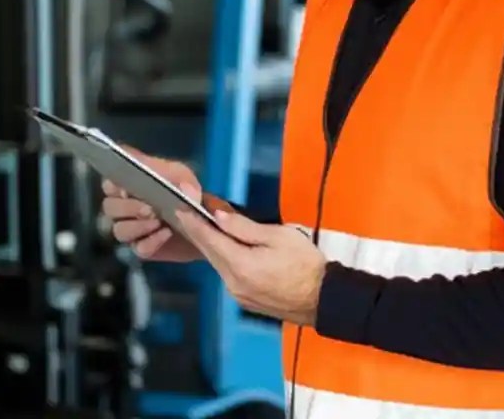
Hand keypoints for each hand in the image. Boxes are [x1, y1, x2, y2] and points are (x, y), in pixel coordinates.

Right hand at [100, 147, 202, 262]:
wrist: (202, 220)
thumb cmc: (184, 191)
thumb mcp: (185, 177)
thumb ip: (182, 178)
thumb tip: (182, 187)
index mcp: (126, 185)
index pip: (108, 184)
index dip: (114, 186)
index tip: (127, 188)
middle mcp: (123, 208)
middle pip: (110, 208)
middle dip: (128, 208)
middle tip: (149, 208)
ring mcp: (131, 230)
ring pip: (120, 230)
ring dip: (138, 226)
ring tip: (158, 221)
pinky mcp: (143, 248)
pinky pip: (139, 248)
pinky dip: (152, 241)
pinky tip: (166, 233)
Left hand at [177, 209, 326, 325]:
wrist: (324, 300)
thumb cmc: (306, 264)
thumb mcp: (278, 236)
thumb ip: (243, 227)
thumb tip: (217, 215)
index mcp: (240, 265)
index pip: (208, 238)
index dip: (192, 219)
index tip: (179, 204)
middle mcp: (232, 282)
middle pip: (208, 251)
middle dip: (196, 229)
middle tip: (185, 209)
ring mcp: (237, 294)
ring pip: (216, 263)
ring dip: (209, 243)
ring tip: (202, 223)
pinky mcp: (245, 299)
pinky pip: (226, 273)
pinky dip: (221, 257)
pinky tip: (222, 245)